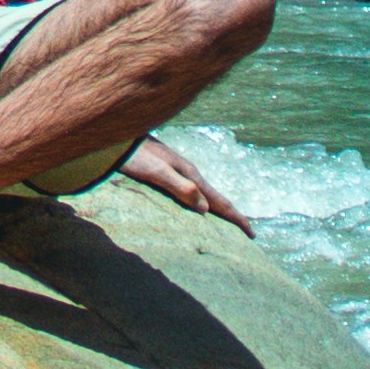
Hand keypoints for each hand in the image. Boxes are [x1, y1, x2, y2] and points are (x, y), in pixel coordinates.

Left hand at [124, 131, 247, 227]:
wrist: (117, 135)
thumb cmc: (132, 155)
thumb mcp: (155, 172)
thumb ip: (178, 187)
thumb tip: (205, 208)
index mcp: (189, 174)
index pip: (218, 200)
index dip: (236, 218)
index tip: (252, 234)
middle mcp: (187, 172)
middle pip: (215, 197)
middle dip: (231, 214)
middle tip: (246, 231)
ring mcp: (178, 170)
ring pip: (204, 193)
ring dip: (217, 208)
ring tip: (226, 221)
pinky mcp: (167, 171)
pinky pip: (192, 191)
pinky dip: (202, 202)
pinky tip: (196, 206)